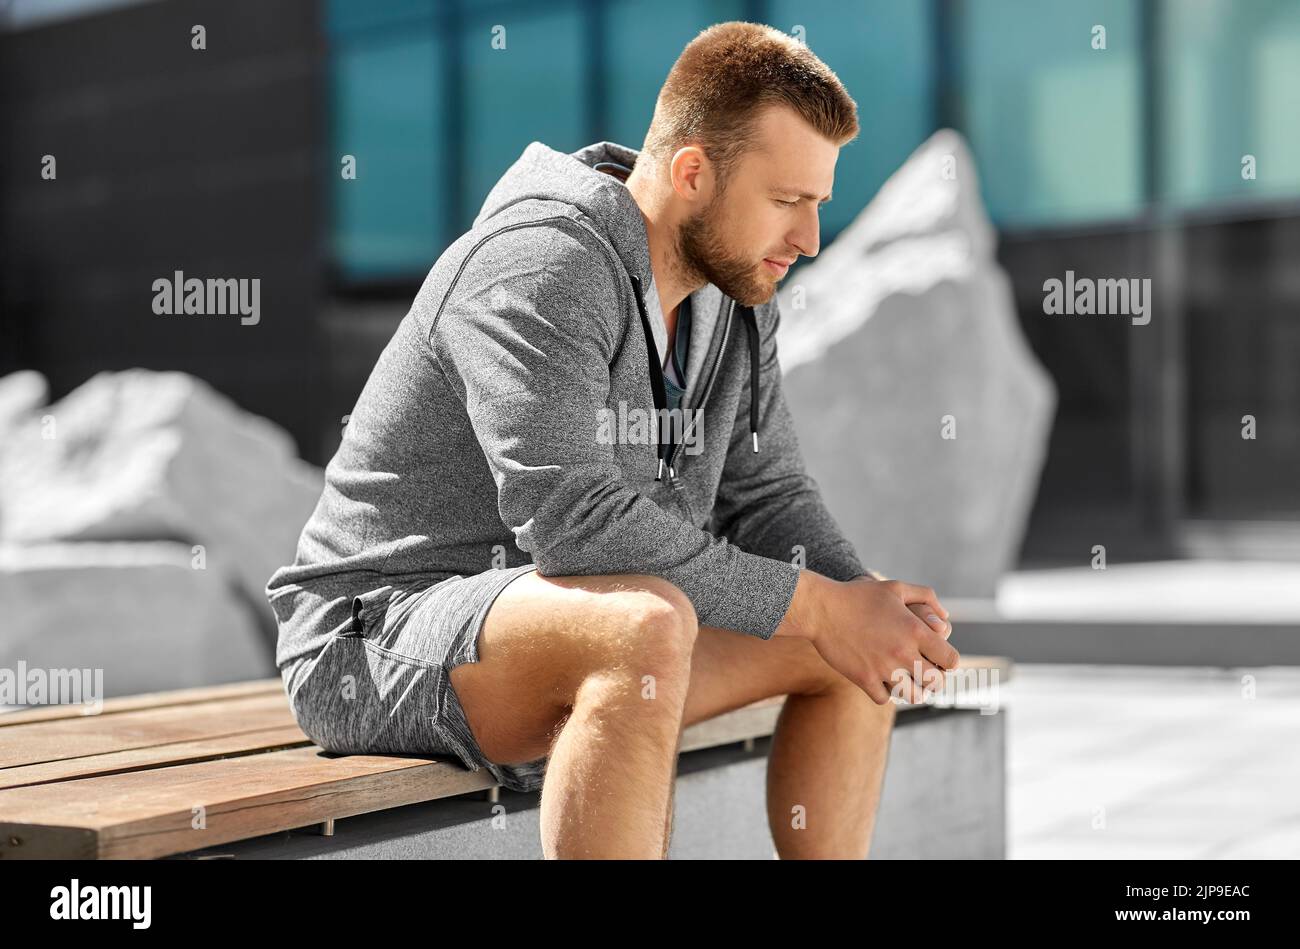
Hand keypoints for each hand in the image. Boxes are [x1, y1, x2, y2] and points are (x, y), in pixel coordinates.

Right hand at [779, 572, 958, 704]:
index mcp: (916, 631)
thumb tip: (945, 619)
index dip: (947, 662)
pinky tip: (879, 679)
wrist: (821, 608)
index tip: (937, 658)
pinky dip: (884, 692)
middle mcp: (903, 652)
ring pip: (913, 696)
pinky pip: (884, 698)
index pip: (951, 661)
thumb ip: (926, 597)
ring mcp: (883, 668)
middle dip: (933, 679)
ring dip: (912, 689)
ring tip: (904, 679)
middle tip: (922, 672)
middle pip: (935, 683)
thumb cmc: (859, 596)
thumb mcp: (896, 588)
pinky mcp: (864, 679)